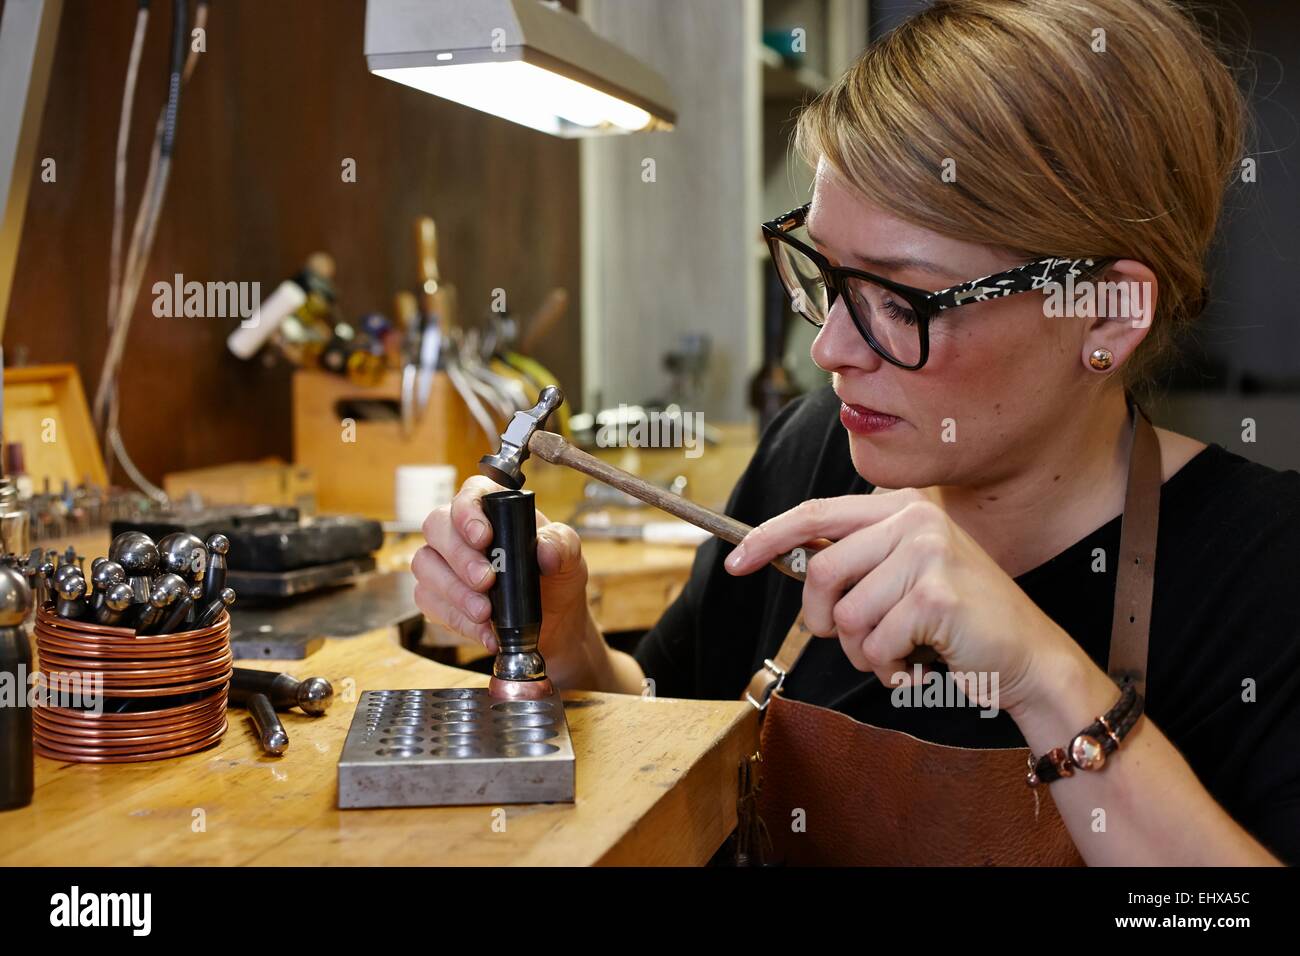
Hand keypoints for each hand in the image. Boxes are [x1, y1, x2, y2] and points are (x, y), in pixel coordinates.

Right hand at [412, 476, 589, 666]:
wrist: (553, 622)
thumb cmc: (555, 577)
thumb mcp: (570, 558)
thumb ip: (562, 546)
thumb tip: (545, 552)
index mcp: (494, 509)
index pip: (470, 494)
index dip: (468, 512)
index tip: (483, 536)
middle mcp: (460, 530)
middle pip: (437, 527)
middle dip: (460, 556)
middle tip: (486, 580)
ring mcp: (443, 563)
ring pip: (425, 565)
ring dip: (454, 591)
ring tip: (484, 612)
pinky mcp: (436, 596)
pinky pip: (430, 602)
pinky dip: (457, 620)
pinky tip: (483, 631)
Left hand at [723, 490, 1083, 715]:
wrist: (1026, 653)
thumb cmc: (958, 620)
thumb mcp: (905, 573)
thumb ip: (857, 560)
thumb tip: (787, 561)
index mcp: (900, 508)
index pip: (815, 515)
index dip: (767, 538)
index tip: (734, 562)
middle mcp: (913, 521)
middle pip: (822, 572)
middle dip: (822, 620)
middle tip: (854, 640)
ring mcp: (927, 554)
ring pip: (846, 615)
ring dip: (863, 650)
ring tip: (899, 650)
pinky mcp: (935, 596)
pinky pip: (875, 642)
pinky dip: (888, 667)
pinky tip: (918, 663)